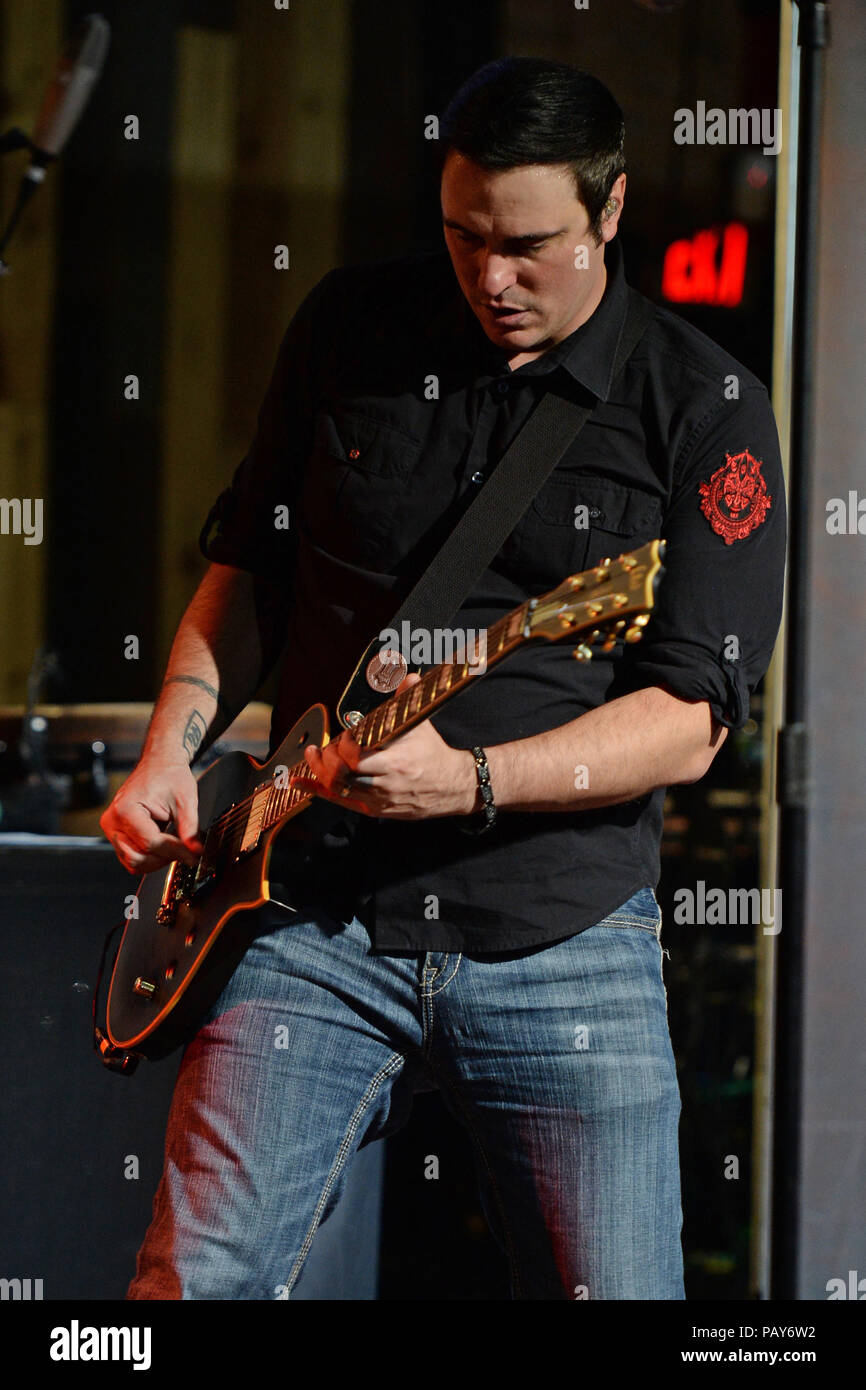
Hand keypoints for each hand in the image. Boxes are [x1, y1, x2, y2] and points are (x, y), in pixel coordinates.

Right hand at [100, 756, 202, 873]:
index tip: (194, 856)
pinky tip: (164, 844)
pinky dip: (150, 857)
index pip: (151, 843)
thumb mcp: (185, 800)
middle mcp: (112, 821)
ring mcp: (112, 830)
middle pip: (138, 858)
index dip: (176, 852)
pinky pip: (132, 857)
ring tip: (175, 844)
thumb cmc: (169, 775)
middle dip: (164, 858)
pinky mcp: (117, 835)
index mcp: (125, 810)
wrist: (159, 764)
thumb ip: (190, 829)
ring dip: (157, 859)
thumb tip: (195, 852)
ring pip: (134, 862)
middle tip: (186, 849)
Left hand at [290, 673, 477, 819]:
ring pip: (338, 789)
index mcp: (396, 762)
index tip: (348, 733)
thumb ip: (408, 699)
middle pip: (343, 775)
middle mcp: (386, 784)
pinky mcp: (375, 810)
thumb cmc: (434, 753)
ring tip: (314, 754)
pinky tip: (299, 781)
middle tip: (329, 744)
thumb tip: (408, 675)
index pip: (357, 758)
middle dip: (328, 758)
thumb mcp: (420, 724)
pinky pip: (341, 802)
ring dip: (320, 771)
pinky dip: (317, 791)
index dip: (345, 744)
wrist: (454, 787)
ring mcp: (379, 800)